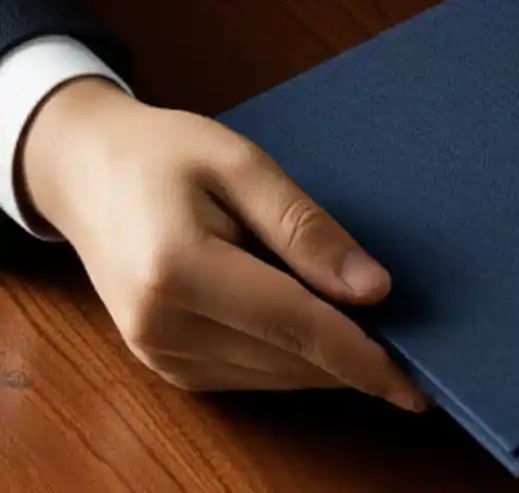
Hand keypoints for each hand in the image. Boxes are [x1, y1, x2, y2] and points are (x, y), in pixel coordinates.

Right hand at [18, 78, 426, 410]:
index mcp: (178, 269)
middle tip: (414, 354)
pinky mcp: (163, 363)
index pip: (294, 325)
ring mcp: (157, 352)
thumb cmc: (165, 154)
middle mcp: (161, 325)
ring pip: (273, 377)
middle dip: (355, 361)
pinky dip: (292, 362)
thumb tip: (373, 290)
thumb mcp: (243, 165)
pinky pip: (248, 376)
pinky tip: (320, 335)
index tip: (415, 383)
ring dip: (327, 365)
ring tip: (374, 339)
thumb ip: (306, 229)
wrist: (85, 171)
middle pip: (288, 359)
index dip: (360, 356)